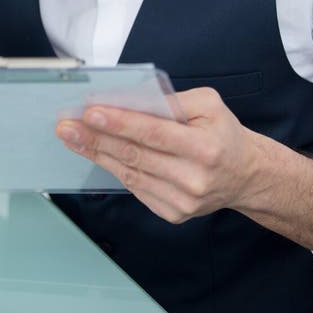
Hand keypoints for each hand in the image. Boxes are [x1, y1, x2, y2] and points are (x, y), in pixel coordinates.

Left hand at [56, 88, 260, 222]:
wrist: (245, 176)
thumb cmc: (224, 134)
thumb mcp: (210, 105)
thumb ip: (174, 100)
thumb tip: (132, 100)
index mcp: (205, 148)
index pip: (154, 133)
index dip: (120, 123)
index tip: (90, 112)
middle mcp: (194, 178)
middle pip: (135, 155)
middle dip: (96, 139)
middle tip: (67, 126)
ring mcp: (183, 201)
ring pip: (130, 173)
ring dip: (97, 154)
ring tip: (73, 137)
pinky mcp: (173, 213)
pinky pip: (136, 187)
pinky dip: (114, 169)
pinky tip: (97, 154)